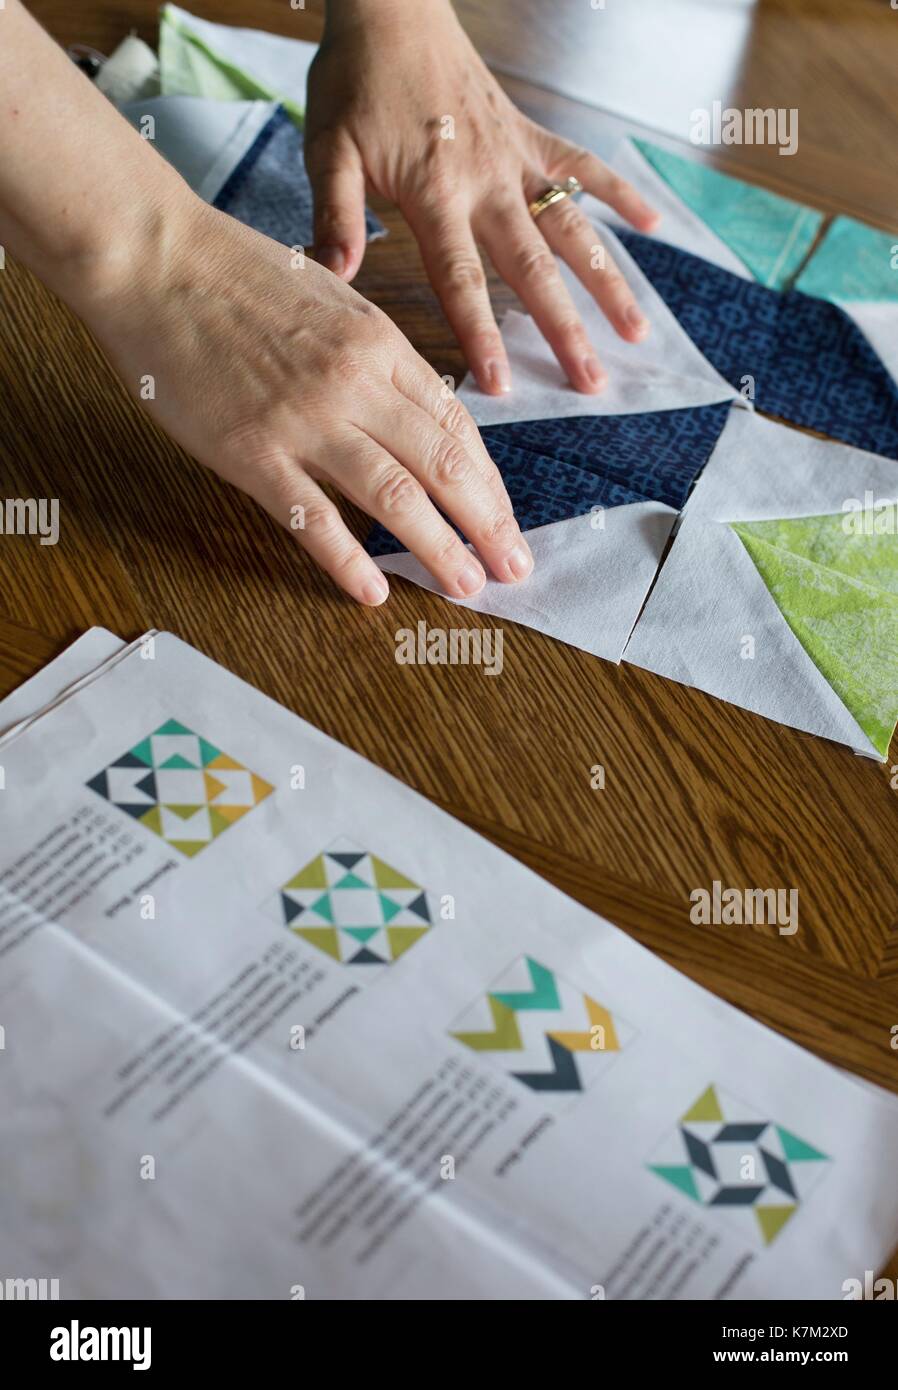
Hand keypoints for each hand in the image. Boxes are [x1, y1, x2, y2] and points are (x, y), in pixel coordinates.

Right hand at [82, 198, 532, 604]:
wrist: (154, 259)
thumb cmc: (236, 275)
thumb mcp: (331, 300)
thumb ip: (374, 356)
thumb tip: (412, 408)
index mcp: (380, 343)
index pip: (455, 425)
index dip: (488, 482)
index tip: (506, 520)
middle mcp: (357, 383)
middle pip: (444, 465)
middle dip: (488, 524)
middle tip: (513, 568)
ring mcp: (305, 420)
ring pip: (395, 496)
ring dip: (438, 548)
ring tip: (467, 586)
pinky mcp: (252, 453)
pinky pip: (313, 518)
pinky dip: (349, 560)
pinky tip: (374, 593)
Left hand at [306, 0, 659, 394]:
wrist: (391, 7)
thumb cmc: (354, 80)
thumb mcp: (327, 148)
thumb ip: (335, 215)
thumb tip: (335, 274)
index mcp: (436, 194)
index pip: (462, 279)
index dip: (482, 334)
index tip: (505, 385)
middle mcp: (487, 181)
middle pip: (534, 268)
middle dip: (565, 329)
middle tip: (592, 383)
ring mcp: (515, 157)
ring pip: (572, 227)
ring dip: (607, 280)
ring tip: (636, 330)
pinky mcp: (528, 133)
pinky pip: (583, 165)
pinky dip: (619, 191)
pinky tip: (651, 225)